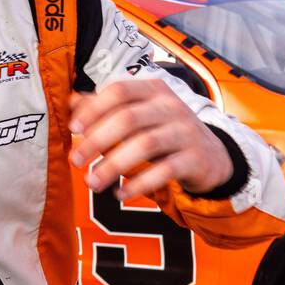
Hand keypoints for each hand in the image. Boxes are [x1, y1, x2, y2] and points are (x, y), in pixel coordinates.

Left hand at [68, 79, 233, 200]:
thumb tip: (73, 101)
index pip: (119, 91)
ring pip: (145, 145)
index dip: (94, 109)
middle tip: (75, 161)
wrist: (211, 155)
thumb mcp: (139, 113)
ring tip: (92, 182)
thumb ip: (106, 107)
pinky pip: (165, 170)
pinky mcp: (195, 158)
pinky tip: (121, 194)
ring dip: (113, 166)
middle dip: (97, 140)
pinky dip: (140, 184)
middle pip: (128, 118)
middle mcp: (171, 106)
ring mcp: (186, 131)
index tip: (73, 129)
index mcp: (153, 90)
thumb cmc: (163, 131)